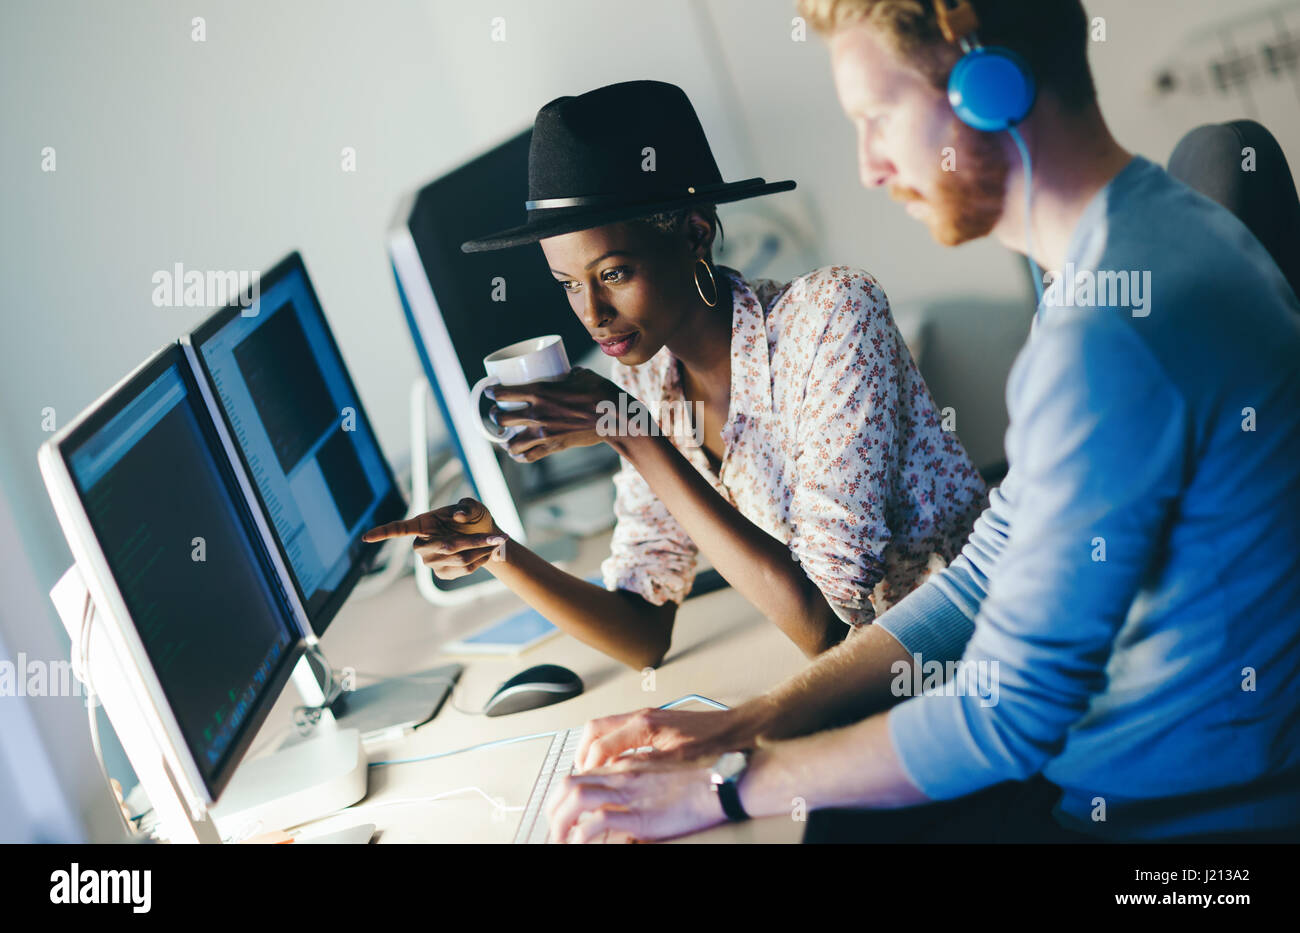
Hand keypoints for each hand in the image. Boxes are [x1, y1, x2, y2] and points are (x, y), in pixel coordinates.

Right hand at [362, 497, 505, 578]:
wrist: (484, 536)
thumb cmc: (474, 517)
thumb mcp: (473, 506)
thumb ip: (467, 506)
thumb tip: (457, 517)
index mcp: (422, 524)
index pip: (399, 529)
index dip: (382, 533)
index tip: (364, 538)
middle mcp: (422, 545)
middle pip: (447, 546)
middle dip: (476, 541)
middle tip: (500, 536)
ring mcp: (430, 561)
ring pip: (459, 559)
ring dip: (483, 551)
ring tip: (498, 542)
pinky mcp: (442, 573)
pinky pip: (464, 569)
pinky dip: (481, 560)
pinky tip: (488, 552)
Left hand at [489, 367, 622, 462]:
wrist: (616, 418)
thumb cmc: (601, 392)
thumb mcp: (582, 375)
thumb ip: (569, 374)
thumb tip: (568, 372)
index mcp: (540, 392)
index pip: (504, 393)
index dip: (492, 393)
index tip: (490, 392)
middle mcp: (537, 413)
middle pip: (502, 418)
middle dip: (495, 417)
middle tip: (497, 415)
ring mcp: (544, 432)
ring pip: (511, 442)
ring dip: (505, 441)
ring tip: (505, 439)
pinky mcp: (553, 446)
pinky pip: (529, 456)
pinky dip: (521, 456)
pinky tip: (518, 454)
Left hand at [545, 756, 723, 843]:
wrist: (723, 779)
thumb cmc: (703, 775)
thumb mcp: (663, 769)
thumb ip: (641, 777)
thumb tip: (628, 798)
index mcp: (629, 764)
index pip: (583, 772)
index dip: (565, 792)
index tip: (561, 809)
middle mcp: (623, 775)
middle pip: (570, 783)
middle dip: (553, 807)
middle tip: (552, 827)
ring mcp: (630, 794)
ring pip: (576, 799)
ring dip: (560, 822)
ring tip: (559, 840)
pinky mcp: (641, 815)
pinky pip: (598, 822)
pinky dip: (582, 836)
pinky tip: (580, 846)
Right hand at [575, 706, 750, 771]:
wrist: (740, 731)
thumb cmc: (715, 745)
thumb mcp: (676, 762)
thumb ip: (643, 767)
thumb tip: (617, 777)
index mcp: (644, 726)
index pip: (600, 744)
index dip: (588, 767)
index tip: (584, 783)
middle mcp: (643, 717)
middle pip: (596, 728)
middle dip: (583, 752)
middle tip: (580, 774)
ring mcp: (649, 717)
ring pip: (607, 727)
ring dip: (596, 748)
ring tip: (594, 770)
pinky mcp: (657, 723)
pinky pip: (621, 730)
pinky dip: (611, 745)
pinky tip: (618, 762)